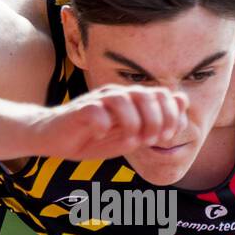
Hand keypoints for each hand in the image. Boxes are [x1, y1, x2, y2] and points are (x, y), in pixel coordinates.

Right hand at [30, 84, 188, 160]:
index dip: (171, 114)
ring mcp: (97, 100)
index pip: (161, 94)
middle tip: (151, 139)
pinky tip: (101, 135)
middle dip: (156, 119)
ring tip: (131, 139)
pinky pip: (96, 111)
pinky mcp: (79, 110)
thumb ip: (153, 123)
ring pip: (123, 99)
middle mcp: (116, 95)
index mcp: (130, 100)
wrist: (52, 139)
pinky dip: (103, 124)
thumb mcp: (127, 136)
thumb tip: (182, 104)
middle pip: (145, 94)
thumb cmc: (91, 137)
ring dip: (133, 122)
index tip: (167, 136)